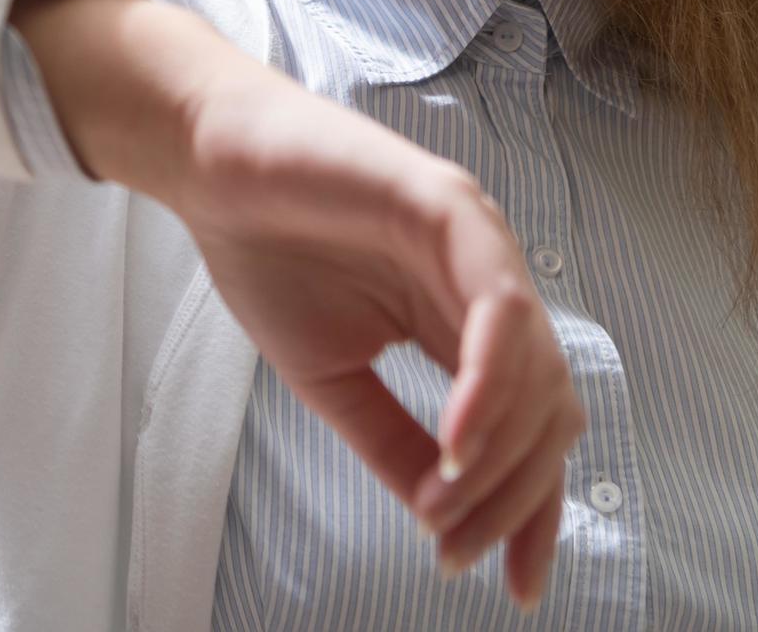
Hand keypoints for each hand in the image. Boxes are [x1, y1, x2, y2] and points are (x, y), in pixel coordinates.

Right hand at [15, 0, 580, 608]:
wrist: (207, 170)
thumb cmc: (265, 254)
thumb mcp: (333, 380)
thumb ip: (395, 442)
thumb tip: (444, 517)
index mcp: (465, 324)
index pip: (533, 428)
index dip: (535, 510)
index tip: (515, 586)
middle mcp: (488, 285)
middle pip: (550, 410)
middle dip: (517, 496)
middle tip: (456, 546)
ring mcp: (478, 243)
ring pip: (537, 367)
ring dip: (499, 452)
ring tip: (443, 503)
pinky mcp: (451, 206)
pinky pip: (501, 304)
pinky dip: (492, 380)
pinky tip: (459, 439)